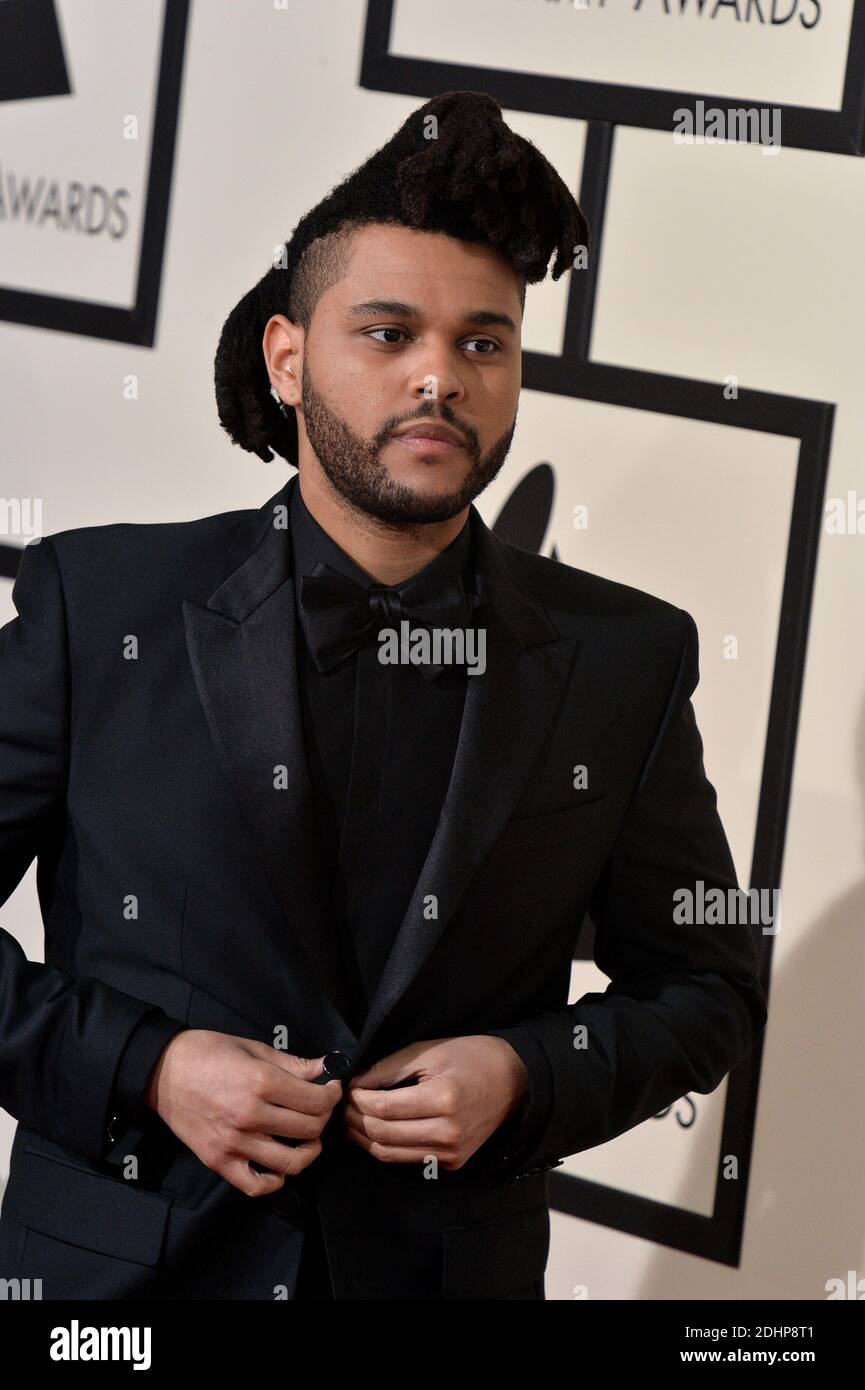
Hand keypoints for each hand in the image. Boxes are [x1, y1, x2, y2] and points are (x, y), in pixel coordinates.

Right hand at [145, 1030, 342, 1195]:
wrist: (161, 1071)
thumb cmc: (207, 1053)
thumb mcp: (252, 1048)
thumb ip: (292, 1063)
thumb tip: (325, 1069)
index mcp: (261, 1082)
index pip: (316, 1100)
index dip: (331, 1095)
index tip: (330, 1089)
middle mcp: (250, 1116)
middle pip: (309, 1129)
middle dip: (322, 1119)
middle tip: (318, 1110)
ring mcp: (234, 1143)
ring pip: (291, 1162)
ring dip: (308, 1152)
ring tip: (307, 1139)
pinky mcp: (218, 1161)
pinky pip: (256, 1185)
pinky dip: (275, 1181)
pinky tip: (280, 1165)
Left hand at [341, 1036, 528, 1169]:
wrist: (514, 1080)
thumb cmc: (471, 1057)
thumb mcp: (429, 1051)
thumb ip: (388, 1068)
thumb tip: (355, 1084)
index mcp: (442, 1100)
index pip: (383, 1108)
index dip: (357, 1101)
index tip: (346, 1090)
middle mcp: (447, 1132)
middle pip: (382, 1135)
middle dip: (355, 1120)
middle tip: (343, 1106)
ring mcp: (451, 1152)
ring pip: (390, 1154)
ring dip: (365, 1138)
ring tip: (353, 1120)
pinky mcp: (453, 1162)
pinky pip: (408, 1159)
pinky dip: (386, 1147)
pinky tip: (376, 1131)